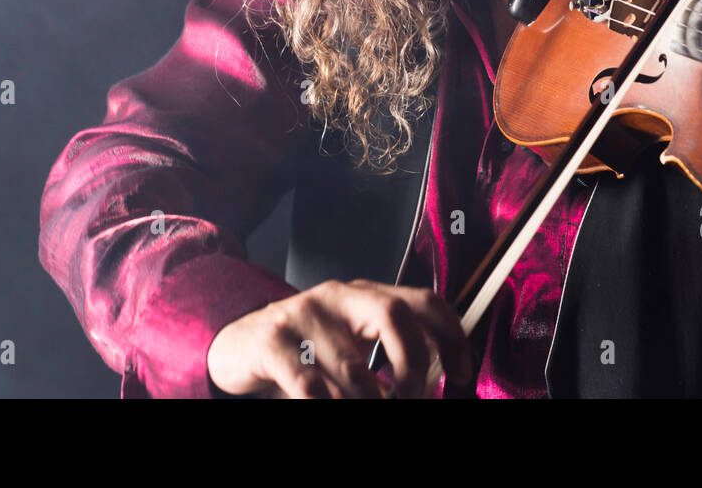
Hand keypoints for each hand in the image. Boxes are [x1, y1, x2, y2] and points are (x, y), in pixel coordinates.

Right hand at [206, 279, 471, 397]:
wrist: (239, 344)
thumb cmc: (307, 351)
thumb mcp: (352, 343)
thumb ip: (388, 353)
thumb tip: (431, 384)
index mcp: (365, 294)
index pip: (424, 300)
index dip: (452, 337)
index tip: (462, 376)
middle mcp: (338, 295)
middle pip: (393, 315)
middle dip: (412, 366)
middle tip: (411, 399)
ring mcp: (302, 313)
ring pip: (351, 367)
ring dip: (367, 401)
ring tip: (368, 406)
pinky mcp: (272, 341)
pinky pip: (309, 385)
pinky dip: (326, 405)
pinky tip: (327, 406)